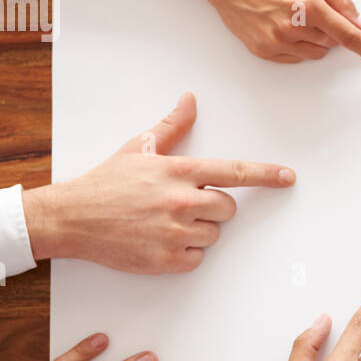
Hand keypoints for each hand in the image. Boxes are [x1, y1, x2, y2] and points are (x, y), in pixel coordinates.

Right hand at [22, 92, 294, 272]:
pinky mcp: (166, 260)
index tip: (287, 177)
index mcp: (178, 171)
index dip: (265, 175)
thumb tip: (190, 100)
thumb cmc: (107, 183)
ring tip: (164, 222)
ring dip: (197, 230)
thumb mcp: (140, 148)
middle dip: (213, 207)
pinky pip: (197, 258)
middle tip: (183, 203)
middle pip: (228, 209)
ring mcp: (174, 233)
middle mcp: (181, 202)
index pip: (233, 172)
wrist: (73, 218)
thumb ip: (172, 126)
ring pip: (213, 234)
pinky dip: (184, 253)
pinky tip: (160, 240)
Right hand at [196, 0, 360, 75]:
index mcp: (309, 5)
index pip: (349, 36)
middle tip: (310, 8)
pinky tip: (280, 25)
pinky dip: (297, 45)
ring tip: (292, 14)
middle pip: (333, 43)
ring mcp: (277, 42)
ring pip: (316, 53)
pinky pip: (296, 58)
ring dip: (314, 38)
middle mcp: (294, 27)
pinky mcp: (264, 52)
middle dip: (330, 29)